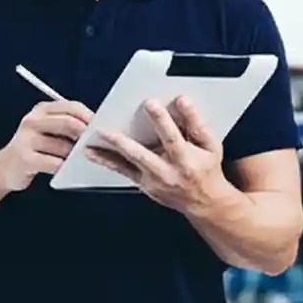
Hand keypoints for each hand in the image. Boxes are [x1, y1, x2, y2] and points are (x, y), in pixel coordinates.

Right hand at [0, 100, 94, 191]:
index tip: (102, 129)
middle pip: (68, 122)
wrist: (4, 168)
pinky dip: (64, 167)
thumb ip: (67, 125)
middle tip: (95, 146)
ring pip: (63, 146)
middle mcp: (32, 121)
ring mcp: (26, 139)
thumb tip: (96, 129)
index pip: (72, 106)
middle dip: (85, 135)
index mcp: (41, 110)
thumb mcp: (47, 131)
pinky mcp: (25, 159)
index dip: (90, 117)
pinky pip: (54, 163)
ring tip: (80, 160)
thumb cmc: (33, 149)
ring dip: (75, 155)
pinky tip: (66, 169)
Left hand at [86, 96, 232, 214]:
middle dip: (123, 141)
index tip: (149, 102)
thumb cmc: (206, 169)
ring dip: (107, 152)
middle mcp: (168, 172)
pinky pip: (122, 171)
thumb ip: (196, 124)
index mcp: (186, 160)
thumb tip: (182, 101)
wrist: (204, 202)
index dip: (161, 120)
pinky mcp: (143, 184)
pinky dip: (106, 161)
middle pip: (143, 155)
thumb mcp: (211, 146)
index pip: (172, 138)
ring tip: (92, 139)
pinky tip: (91, 152)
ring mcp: (153, 180)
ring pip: (127, 164)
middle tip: (106, 128)